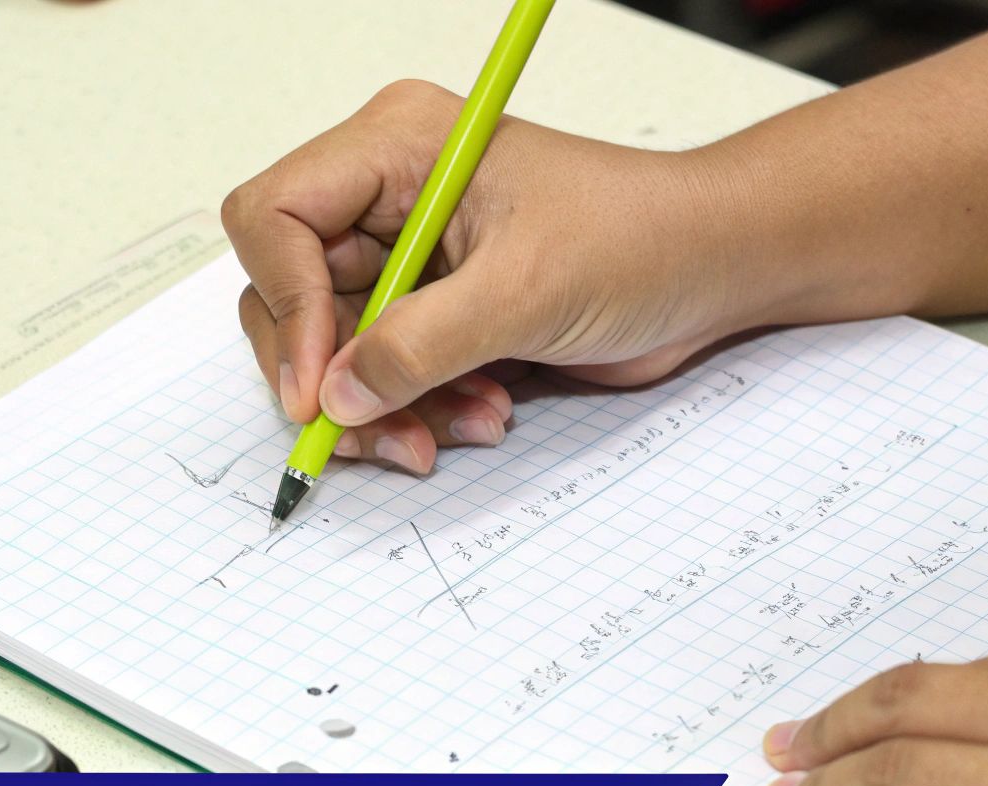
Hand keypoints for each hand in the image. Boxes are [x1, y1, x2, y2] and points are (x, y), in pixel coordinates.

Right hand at [221, 79, 752, 472]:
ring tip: (462, 425)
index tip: (318, 384)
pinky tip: (479, 415)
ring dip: (386, 406)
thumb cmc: (640, 241)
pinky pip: (382, 375)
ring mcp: (406, 258)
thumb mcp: (526, 291)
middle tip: (375, 434)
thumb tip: (336, 395)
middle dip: (332, 375)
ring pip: (333, 351)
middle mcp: (386, 197)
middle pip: (288, 296)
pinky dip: (417, 411)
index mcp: (396, 149)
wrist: (711, 272)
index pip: (276, 218)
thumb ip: (421, 343)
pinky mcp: (432, 310)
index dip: (285, 304)